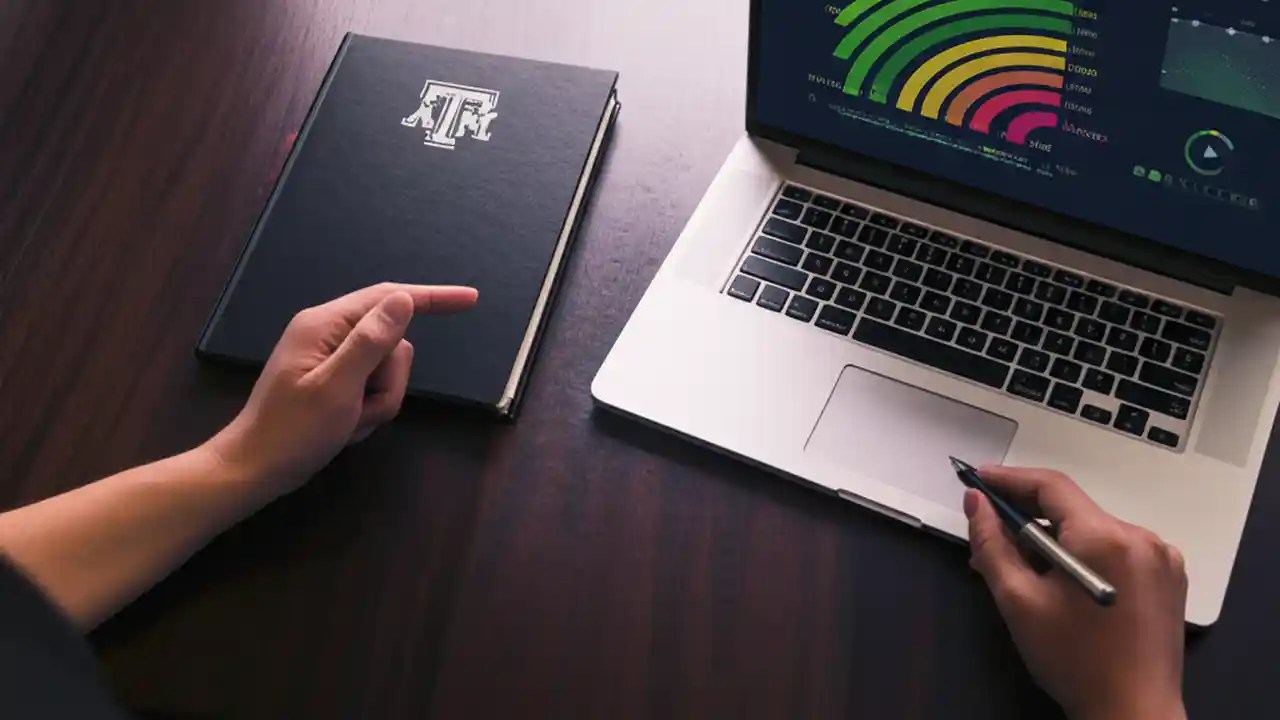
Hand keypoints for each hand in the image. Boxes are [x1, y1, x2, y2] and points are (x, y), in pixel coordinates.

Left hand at [207, 283, 477, 494]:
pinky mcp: (334, 380)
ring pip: (388, 370)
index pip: (389, 297)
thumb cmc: (292, 431)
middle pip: (393, 343)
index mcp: (325, 324)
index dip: (434, 298)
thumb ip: (372, 342)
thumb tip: (405, 300)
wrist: (255, 470)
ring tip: (350, 422)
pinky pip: (374, 388)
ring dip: (379, 401)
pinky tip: (346, 427)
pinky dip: (368, 411)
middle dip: (389, 381)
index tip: (471, 299)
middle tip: (362, 409)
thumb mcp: (337, 388)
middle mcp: (329, 333)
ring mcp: (331, 358)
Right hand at [965, 467, 1187, 719]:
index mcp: (1105, 538)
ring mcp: (1162, 557)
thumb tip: (975, 502)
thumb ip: (991, 544)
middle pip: (1073, 509)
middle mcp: (1141, 537)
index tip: (976, 478)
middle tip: (988, 531)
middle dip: (1027, 516)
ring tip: (1022, 567)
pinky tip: (1062, 581)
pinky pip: (1117, 549)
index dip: (1009, 478)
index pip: (1051, 486)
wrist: (1134, 713)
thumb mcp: (1018, 601)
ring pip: (1093, 530)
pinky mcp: (1169, 577)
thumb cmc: (1074, 660)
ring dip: (1056, 539)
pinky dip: (1085, 555)